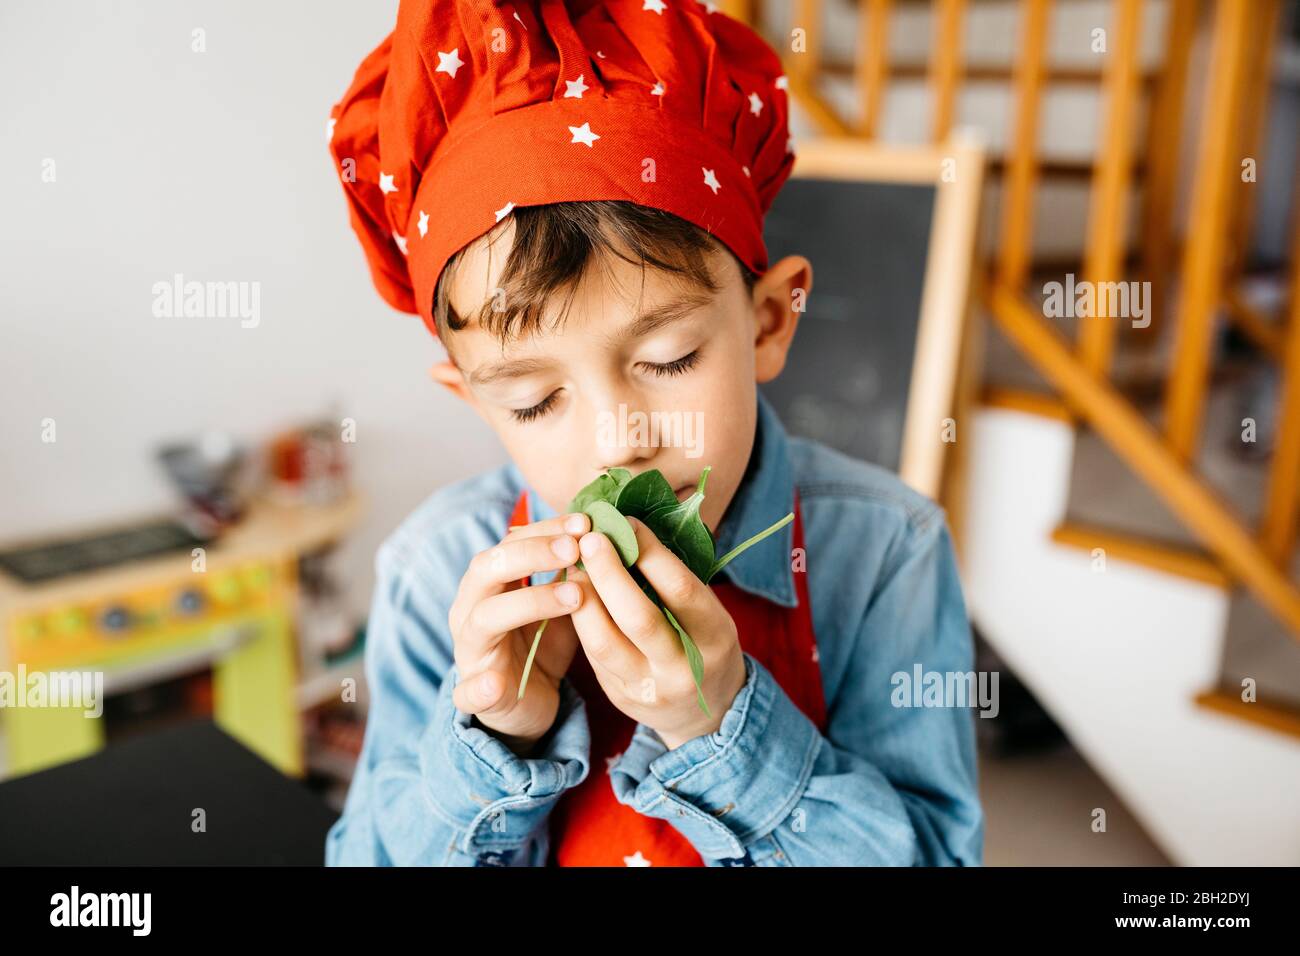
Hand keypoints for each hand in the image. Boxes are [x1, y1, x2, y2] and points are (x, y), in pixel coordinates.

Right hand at [447, 510, 590, 755]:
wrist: (526, 705)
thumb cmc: (541, 645)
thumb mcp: (561, 606)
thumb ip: (573, 576)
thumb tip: (604, 536)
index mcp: (489, 584)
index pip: (509, 543)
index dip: (545, 530)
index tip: (584, 522)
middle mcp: (470, 610)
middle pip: (487, 569)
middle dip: (531, 554)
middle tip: (574, 549)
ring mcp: (469, 652)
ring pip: (484, 619)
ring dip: (527, 604)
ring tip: (573, 597)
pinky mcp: (473, 695)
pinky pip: (467, 691)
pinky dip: (479, 687)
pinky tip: (495, 683)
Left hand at [565, 516, 747, 749]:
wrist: (706, 713)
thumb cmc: (705, 644)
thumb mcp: (710, 615)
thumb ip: (678, 582)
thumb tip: (632, 529)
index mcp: (715, 638)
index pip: (681, 590)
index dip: (651, 552)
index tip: (628, 522)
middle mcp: (683, 668)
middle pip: (638, 618)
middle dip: (609, 572)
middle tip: (590, 538)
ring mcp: (649, 689)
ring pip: (603, 642)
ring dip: (583, 598)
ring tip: (574, 565)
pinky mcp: (620, 698)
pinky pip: (592, 655)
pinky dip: (580, 619)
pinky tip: (573, 593)